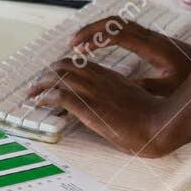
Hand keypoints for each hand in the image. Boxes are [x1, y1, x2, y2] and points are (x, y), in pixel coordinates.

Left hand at [27, 58, 181, 155]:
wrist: (159, 125)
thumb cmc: (151, 116)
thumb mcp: (134, 97)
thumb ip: (118, 93)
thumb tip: (109, 100)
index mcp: (109, 76)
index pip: (78, 64)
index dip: (61, 69)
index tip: (52, 77)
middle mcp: (98, 79)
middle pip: (63, 66)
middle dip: (46, 75)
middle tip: (37, 85)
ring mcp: (93, 92)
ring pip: (58, 78)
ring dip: (41, 85)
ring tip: (32, 93)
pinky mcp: (89, 107)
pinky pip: (60, 96)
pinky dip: (46, 97)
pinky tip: (40, 103)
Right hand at [68, 18, 190, 94]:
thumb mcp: (171, 89)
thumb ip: (147, 88)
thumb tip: (121, 89)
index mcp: (152, 46)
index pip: (117, 32)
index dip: (95, 37)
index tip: (79, 48)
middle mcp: (149, 37)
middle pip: (114, 22)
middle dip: (90, 30)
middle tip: (72, 44)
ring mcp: (150, 37)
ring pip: (118, 24)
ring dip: (98, 31)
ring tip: (81, 44)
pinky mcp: (152, 41)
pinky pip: (124, 30)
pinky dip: (107, 35)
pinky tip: (100, 46)